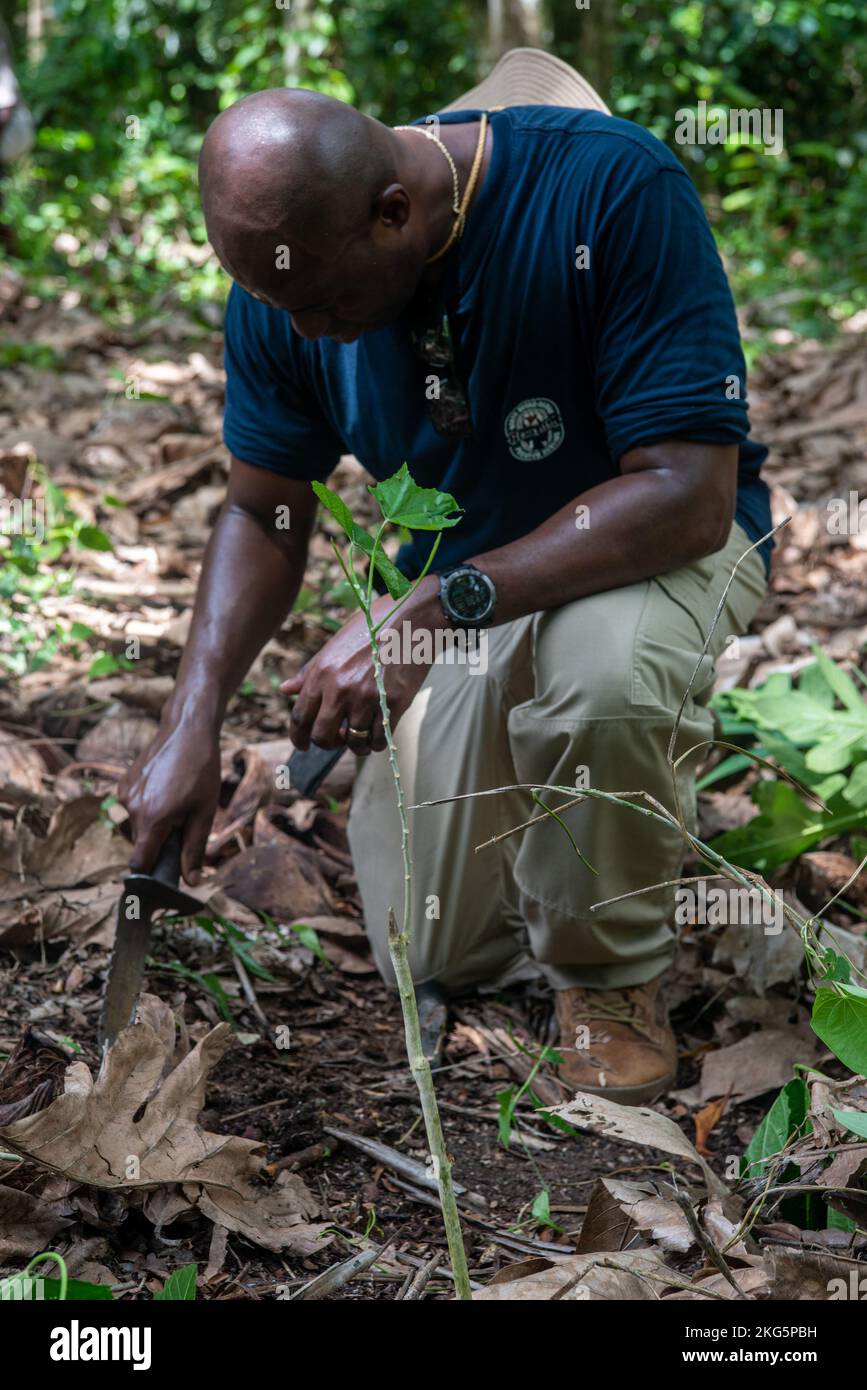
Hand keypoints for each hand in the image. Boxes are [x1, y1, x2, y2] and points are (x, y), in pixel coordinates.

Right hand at [117, 713, 221, 882]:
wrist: (187, 729)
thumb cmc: (201, 770)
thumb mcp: (204, 812)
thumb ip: (195, 849)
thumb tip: (192, 881)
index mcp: (152, 819)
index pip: (140, 863)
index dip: (152, 873)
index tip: (165, 873)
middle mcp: (132, 807)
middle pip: (141, 844)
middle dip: (160, 842)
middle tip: (183, 823)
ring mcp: (124, 793)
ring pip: (138, 825)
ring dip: (155, 823)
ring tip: (177, 801)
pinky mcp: (123, 782)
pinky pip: (134, 806)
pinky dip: (148, 806)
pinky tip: (166, 789)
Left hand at [281, 581, 441, 754]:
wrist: (413, 617)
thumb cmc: (372, 627)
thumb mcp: (335, 644)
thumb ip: (310, 671)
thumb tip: (285, 690)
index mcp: (322, 673)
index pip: (300, 716)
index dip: (297, 737)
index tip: (302, 745)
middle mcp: (341, 688)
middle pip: (323, 736)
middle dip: (327, 743)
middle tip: (336, 739)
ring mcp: (368, 697)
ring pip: (353, 743)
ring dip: (356, 745)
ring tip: (360, 736)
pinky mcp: (394, 703)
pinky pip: (378, 740)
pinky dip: (376, 742)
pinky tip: (377, 732)